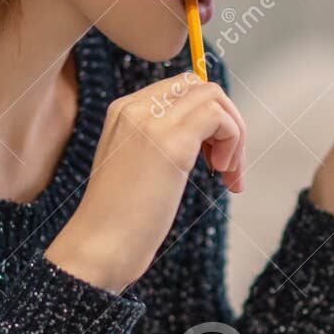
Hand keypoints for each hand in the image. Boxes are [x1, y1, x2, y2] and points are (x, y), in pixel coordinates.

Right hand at [45, 70, 246, 289]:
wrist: (98, 247)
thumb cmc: (120, 219)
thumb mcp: (138, 165)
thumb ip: (162, 141)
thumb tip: (210, 134)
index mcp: (124, 110)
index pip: (182, 87)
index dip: (209, 118)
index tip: (213, 158)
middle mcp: (135, 107)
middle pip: (202, 86)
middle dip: (227, 123)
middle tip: (226, 167)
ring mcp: (152, 122)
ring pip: (214, 96)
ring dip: (234, 134)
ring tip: (227, 174)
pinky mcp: (172, 143)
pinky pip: (219, 117)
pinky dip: (234, 142)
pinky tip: (222, 175)